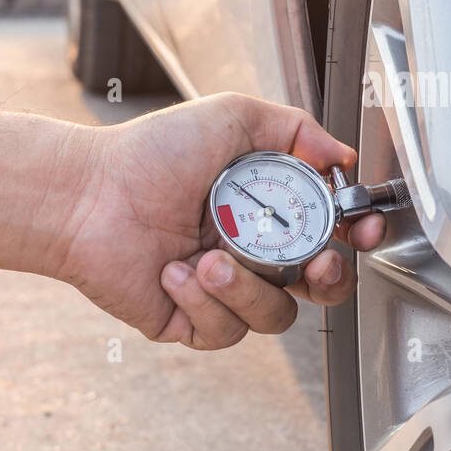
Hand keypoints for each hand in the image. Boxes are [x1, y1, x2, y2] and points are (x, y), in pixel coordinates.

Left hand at [54, 93, 385, 348]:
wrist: (89, 195)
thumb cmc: (150, 154)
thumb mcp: (233, 118)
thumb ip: (297, 130)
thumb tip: (343, 157)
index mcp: (269, 210)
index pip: (334, 232)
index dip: (357, 236)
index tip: (361, 230)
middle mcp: (253, 253)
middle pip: (322, 288)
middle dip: (329, 278)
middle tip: (313, 263)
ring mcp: (223, 291)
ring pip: (275, 315)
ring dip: (246, 288)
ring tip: (207, 258)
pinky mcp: (191, 322)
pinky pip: (225, 332)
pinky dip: (203, 302)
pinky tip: (174, 272)